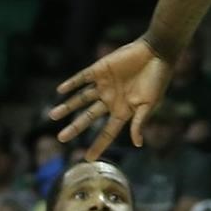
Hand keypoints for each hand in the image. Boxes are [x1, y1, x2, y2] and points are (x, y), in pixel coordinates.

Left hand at [50, 39, 174, 158]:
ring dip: (67, 107)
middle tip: (61, 138)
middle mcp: (110, 99)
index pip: (107, 132)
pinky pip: (82, 78)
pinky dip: (72, 83)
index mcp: (123, 110)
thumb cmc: (157, 79)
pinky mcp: (100, 69)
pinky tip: (60, 90)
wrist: (157, 52)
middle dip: (75, 128)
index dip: (98, 145)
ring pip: (81, 98)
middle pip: (88, 117)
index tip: (88, 158)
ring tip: (52, 115)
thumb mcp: (150, 103)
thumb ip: (140, 122)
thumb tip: (137, 144)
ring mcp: (104, 84)